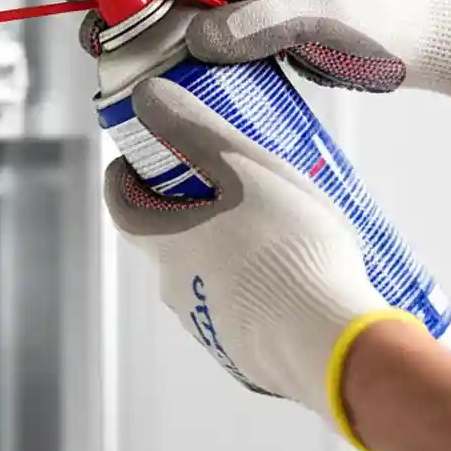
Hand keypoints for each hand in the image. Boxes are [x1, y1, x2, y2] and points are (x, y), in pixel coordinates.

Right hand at [62, 0, 450, 104]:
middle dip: (118, 2)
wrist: (425, 37)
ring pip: (175, 3)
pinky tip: (158, 75)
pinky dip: (172, 50)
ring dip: (141, 30)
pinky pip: (199, 29)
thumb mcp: (321, 16)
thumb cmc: (382, 18)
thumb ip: (257, 24)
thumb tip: (197, 39)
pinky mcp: (254, 19)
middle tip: (90, 43)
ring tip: (112, 63)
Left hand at [106, 75, 413, 428]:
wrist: (329, 343)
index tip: (141, 156)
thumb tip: (147, 96)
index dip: (125, 177)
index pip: (121, 206)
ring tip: (273, 226)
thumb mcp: (244, 169)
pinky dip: (253, 286)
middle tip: (225, 180)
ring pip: (205, 275)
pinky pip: (240, 310)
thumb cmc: (286, 247)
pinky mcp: (246, 355)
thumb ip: (195, 130)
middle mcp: (177, 289)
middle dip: (186, 207)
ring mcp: (211, 327)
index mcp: (167, 243)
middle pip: (165, 238)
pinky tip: (294, 274)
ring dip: (224, 248)